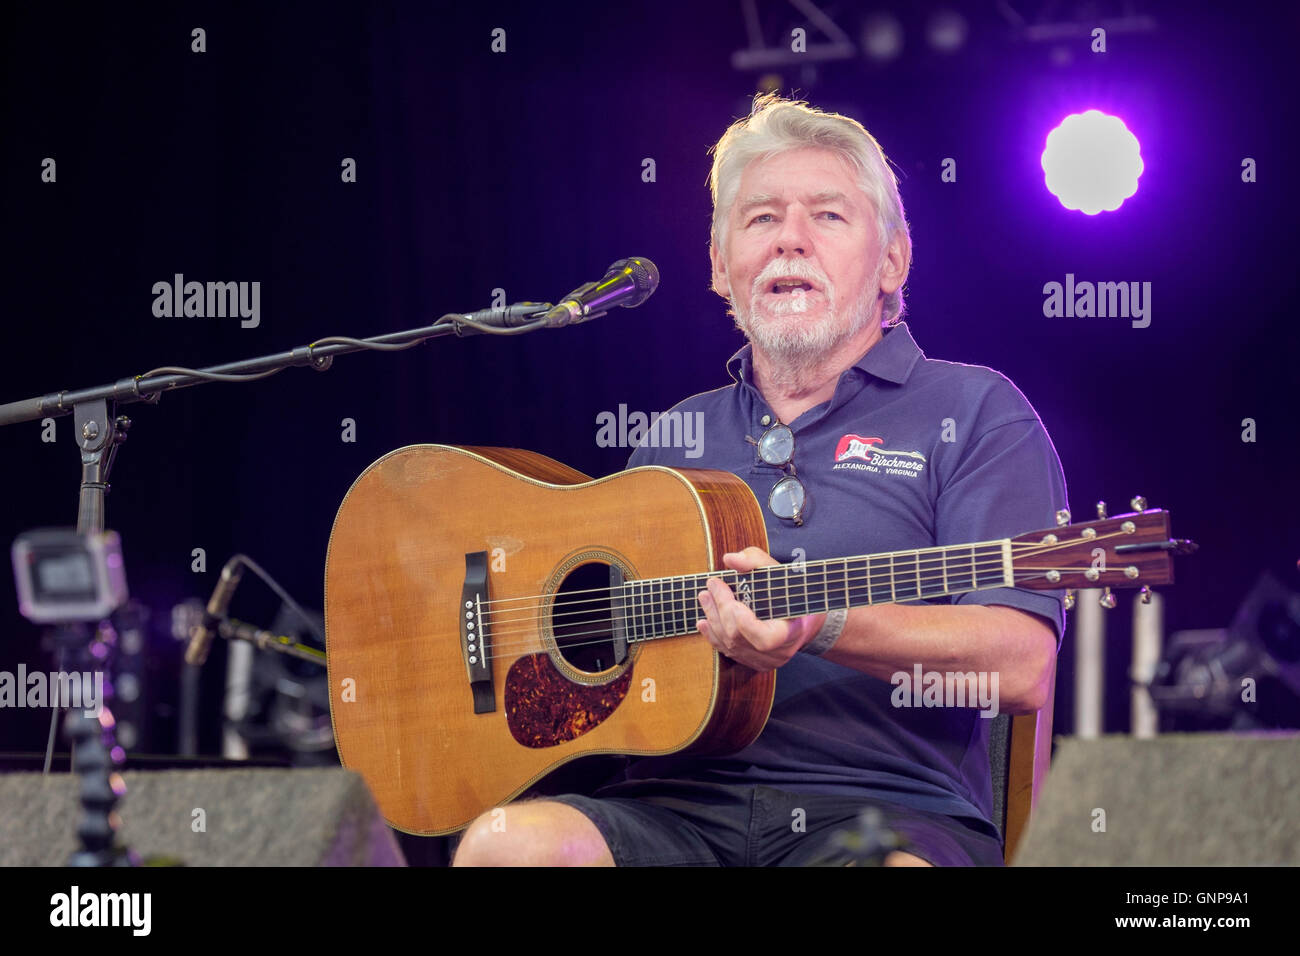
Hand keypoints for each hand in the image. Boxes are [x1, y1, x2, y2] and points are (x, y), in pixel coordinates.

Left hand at [696, 546, 826, 671]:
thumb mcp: (777, 571)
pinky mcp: (753, 663)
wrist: (801, 618)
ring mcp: (765, 661)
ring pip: (730, 646)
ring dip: (713, 619)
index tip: (734, 603)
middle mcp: (778, 651)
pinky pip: (729, 652)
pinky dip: (713, 635)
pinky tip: (704, 621)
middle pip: (740, 637)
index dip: (746, 624)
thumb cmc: (789, 592)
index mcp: (790, 631)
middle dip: (721, 609)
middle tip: (712, 585)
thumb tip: (730, 559)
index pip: (766, 638)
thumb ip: (755, 561)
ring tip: (705, 597)